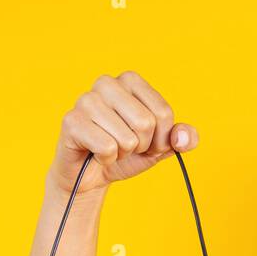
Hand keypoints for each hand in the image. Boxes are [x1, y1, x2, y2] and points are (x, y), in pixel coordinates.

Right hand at [48, 70, 198, 197]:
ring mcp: (86, 100)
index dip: (160, 138)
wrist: (91, 175)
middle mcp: (107, 83)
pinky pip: (107, 148)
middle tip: (124, 146)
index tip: (144, 141)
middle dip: (140, 146)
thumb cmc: (124, 153)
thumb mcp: (160, 147)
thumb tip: (184, 139)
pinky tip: (94, 153)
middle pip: (146, 123)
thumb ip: (182, 139)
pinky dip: (106, 159)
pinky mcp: (72, 121)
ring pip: (127, 138)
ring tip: (108, 147)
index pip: (164, 113)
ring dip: (122, 153)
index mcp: (130, 80)